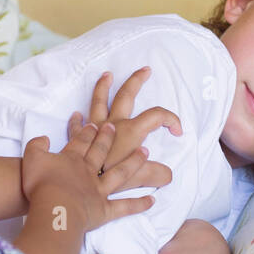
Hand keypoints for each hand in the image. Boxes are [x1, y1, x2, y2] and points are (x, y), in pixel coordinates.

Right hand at [21, 123, 168, 233]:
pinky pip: (125, 207)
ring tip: (145, 152)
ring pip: (121, 173)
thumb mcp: (32, 159)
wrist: (55, 208)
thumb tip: (43, 139)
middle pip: (102, 151)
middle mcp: (90, 171)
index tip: (95, 124)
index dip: (88, 132)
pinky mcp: (105, 210)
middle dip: (109, 138)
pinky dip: (139, 204)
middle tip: (115, 128)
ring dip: (134, 163)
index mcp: (72, 159)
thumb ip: (36, 146)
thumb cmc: (41, 184)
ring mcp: (99, 190)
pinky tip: (152, 200)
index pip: (82, 141)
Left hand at [65, 67, 182, 168]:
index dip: (171, 119)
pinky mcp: (79, 139)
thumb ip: (155, 174)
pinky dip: (77, 120)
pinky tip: (76, 115)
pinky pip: (77, 125)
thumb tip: (168, 175)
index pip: (156, 116)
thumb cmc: (111, 178)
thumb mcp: (139, 177)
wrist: (82, 184)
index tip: (177, 132)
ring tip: (107, 75)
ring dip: (103, 87)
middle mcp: (112, 124)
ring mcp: (94, 128)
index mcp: (130, 131)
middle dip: (137, 80)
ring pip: (99, 101)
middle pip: (126, 95)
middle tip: (145, 69)